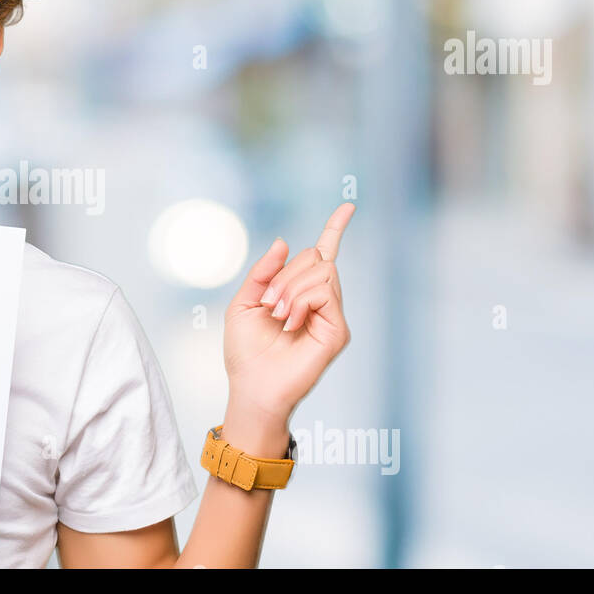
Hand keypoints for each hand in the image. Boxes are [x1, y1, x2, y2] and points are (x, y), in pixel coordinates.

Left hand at [223, 203, 354, 427]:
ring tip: (278, 316)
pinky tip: (290, 323)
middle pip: (316, 256)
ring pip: (322, 270)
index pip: (323, 254)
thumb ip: (263, 272)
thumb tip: (285, 243)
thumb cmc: (245, 352)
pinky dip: (300, 301)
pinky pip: (325, 292)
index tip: (349, 206)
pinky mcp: (338, 330)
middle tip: (269, 304)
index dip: (336, 228)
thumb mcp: (244, 303)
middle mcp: (320, 301)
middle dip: (285, 273)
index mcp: (299, 292)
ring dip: (290, 287)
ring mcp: (331, 315)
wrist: (251, 387)